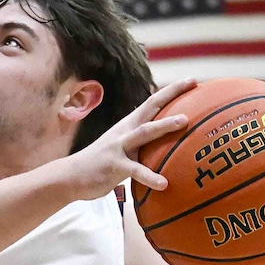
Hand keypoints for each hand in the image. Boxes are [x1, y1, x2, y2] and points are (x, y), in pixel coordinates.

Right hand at [63, 79, 197, 200]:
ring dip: (163, 125)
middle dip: (172, 94)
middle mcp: (125, 131)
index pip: (153, 102)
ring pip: (144, 132)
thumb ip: (142, 145)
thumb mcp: (123, 149)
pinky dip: (150, 177)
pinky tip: (164, 184)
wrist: (71, 176)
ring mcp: (119, 147)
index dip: (173, 90)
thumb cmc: (102, 164)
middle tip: (193, 84)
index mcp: (129, 125)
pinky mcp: (114, 166)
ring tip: (183, 121)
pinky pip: (135, 171)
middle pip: (151, 107)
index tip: (193, 81)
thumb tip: (166, 147)